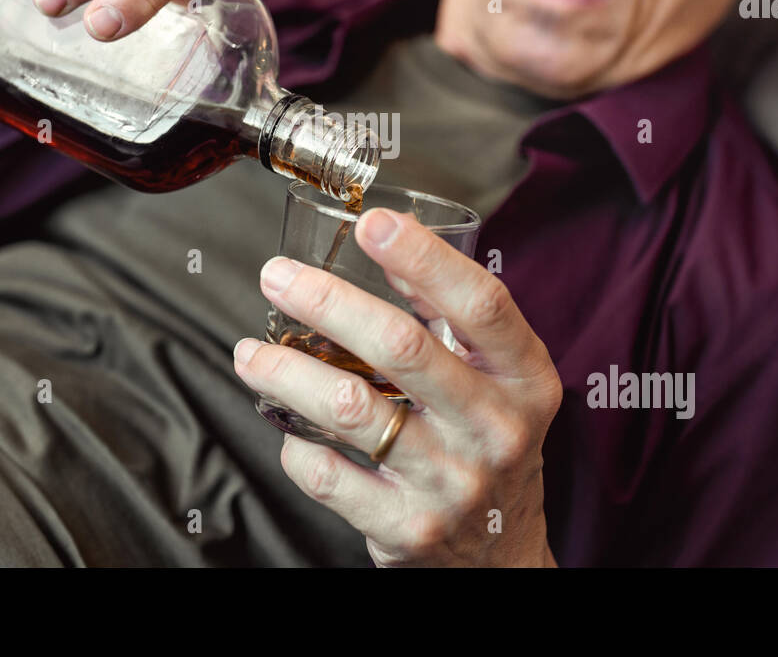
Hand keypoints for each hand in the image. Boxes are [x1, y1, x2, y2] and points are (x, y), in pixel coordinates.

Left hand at [233, 209, 563, 566]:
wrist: (502, 556)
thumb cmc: (489, 442)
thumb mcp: (499, 378)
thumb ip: (452, 314)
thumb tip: (392, 237)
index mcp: (526, 379)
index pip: (480, 304)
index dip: (424, 257)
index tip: (370, 222)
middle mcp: (495, 428)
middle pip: (401, 347)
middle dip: (325, 301)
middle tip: (276, 277)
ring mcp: (452, 482)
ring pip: (349, 409)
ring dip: (286, 371)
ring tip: (251, 353)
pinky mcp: (408, 528)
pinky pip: (329, 475)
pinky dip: (295, 446)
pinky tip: (285, 428)